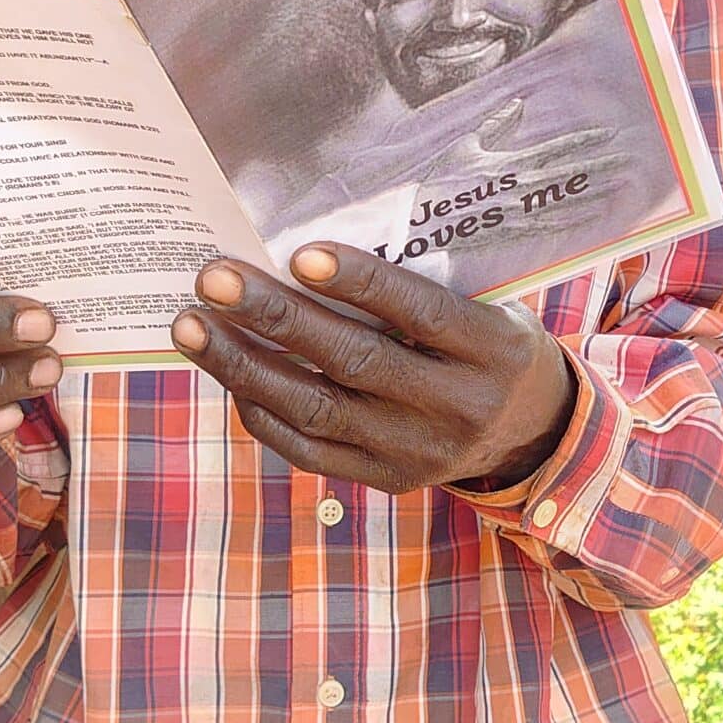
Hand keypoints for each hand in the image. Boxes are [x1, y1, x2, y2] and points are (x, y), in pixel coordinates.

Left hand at [171, 243, 576, 494]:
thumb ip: (422, 282)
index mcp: (492, 350)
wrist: (532, 432)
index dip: (360, 283)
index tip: (299, 252)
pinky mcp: (386, 478)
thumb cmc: (492, 343)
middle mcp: (456, 407)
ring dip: (244, 364)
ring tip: (191, 325)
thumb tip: (314, 243)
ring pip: (316, 408)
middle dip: (274, 318)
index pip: (420, 313)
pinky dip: (261, 409)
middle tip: (213, 278)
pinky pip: (309, 448)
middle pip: (353, 361)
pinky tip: (228, 370)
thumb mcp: (489, 304)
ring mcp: (417, 451)